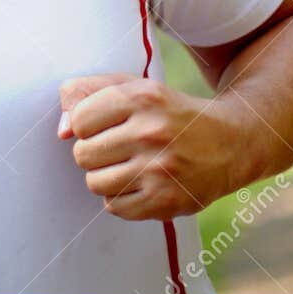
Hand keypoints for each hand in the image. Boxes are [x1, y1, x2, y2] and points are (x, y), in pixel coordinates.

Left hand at [57, 72, 248, 220]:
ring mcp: (160, 170)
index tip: (107, 124)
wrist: (230, 143)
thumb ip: (86, 93)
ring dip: (106, 176)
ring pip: (94, 183)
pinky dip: (121, 198)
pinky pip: (113, 207)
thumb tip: (62, 131)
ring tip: (130, 165)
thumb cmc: (168, 112)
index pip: (79, 120)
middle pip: (82, 154)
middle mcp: (152, 132)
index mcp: (141, 97)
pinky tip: (142, 183)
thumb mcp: (132, 86)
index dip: (87, 124)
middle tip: (120, 147)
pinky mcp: (166, 201)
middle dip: (95, 151)